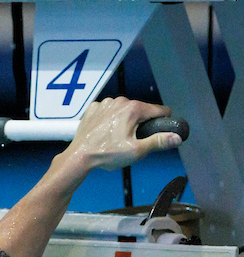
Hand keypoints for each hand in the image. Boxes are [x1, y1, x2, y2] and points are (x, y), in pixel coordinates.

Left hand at [68, 97, 182, 171]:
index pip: (160, 110)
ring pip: (124, 110)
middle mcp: (120, 101)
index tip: (158, 133)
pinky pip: (108, 111)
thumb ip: (159, 142)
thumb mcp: (137, 151)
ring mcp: (105, 103)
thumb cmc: (107, 154)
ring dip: (125, 121)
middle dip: (141, 124)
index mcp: (134, 108)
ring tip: (116, 137)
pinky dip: (109, 119)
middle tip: (131, 140)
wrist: (79, 156)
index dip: (163, 122)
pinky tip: (104, 132)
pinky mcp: (93, 108)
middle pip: (142, 111)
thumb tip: (177, 137)